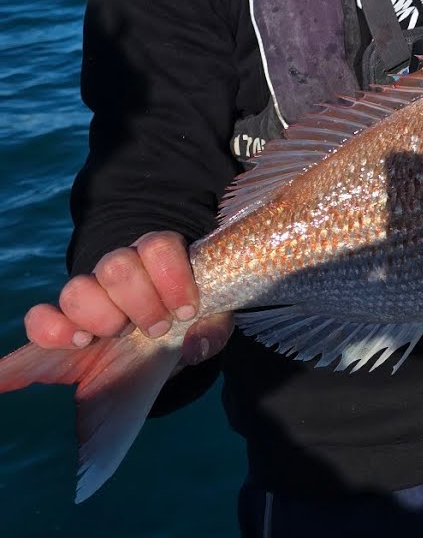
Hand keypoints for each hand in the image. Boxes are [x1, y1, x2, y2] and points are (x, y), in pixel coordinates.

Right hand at [23, 231, 231, 365]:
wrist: (156, 330)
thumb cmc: (184, 316)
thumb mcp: (209, 320)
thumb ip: (212, 329)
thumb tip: (196, 346)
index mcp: (158, 256)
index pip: (158, 246)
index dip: (171, 277)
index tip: (186, 311)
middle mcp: (119, 267)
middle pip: (116, 266)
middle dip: (140, 302)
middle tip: (157, 329)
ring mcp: (87, 290)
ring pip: (78, 288)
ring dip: (102, 316)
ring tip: (122, 333)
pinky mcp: (62, 319)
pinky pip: (40, 318)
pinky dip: (54, 330)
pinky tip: (79, 343)